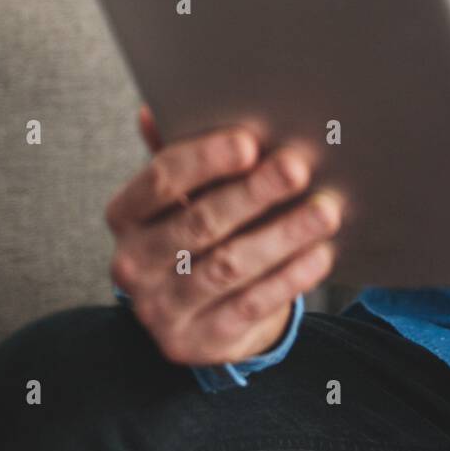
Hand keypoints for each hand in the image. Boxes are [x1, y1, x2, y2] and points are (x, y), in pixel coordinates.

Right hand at [105, 104, 342, 366]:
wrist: (194, 314)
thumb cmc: (194, 232)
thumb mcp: (180, 196)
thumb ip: (177, 156)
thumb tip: (156, 108)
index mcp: (124, 215)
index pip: (161, 179)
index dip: (206, 159)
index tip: (250, 141)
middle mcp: (132, 265)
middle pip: (200, 222)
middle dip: (254, 193)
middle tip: (298, 168)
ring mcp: (161, 309)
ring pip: (229, 266)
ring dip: (282, 235)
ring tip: (325, 211)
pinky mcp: (197, 342)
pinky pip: (250, 305)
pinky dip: (289, 278)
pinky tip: (320, 253)